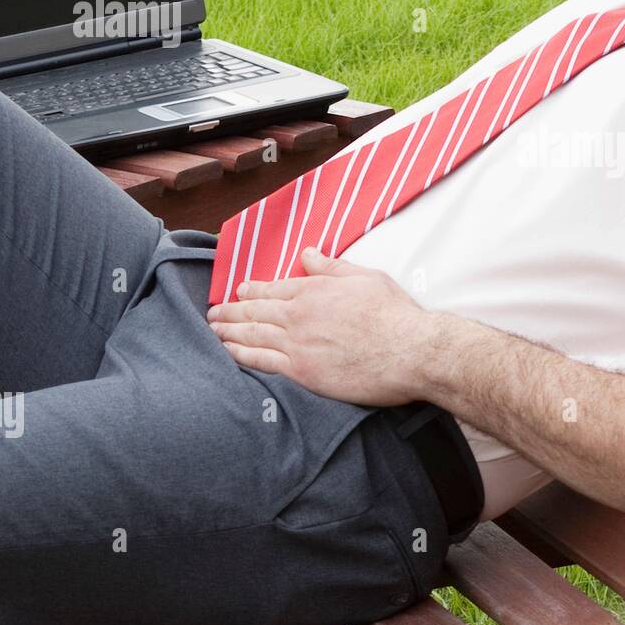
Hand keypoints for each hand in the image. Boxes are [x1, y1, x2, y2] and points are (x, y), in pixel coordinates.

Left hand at [206, 248, 434, 404]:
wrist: (410, 351)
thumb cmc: (395, 314)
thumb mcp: (366, 278)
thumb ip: (332, 267)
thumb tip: (307, 253)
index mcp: (315, 290)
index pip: (273, 287)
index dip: (251, 289)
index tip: (238, 290)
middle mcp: (299, 315)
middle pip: (254, 310)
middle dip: (230, 310)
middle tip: (214, 313)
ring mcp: (298, 344)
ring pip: (252, 334)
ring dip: (229, 331)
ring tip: (214, 331)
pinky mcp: (302, 371)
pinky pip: (262, 361)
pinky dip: (241, 355)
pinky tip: (229, 352)